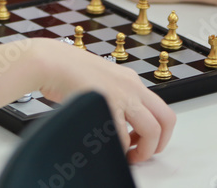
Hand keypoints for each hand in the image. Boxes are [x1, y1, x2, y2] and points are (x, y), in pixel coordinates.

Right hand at [37, 40, 175, 161]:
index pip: (159, 108)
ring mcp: (121, 96)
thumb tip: (117, 120)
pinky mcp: (107, 105)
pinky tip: (108, 148)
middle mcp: (131, 87)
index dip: (156, 131)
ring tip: (128, 156)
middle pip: (166, 119)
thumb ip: (113, 97)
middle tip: (144, 153)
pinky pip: (122, 136)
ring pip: (151, 130)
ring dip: (143, 150)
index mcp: (131, 81)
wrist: (50, 61)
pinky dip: (119, 149)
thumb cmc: (66, 70)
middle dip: (158, 143)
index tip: (141, 140)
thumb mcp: (101, 80)